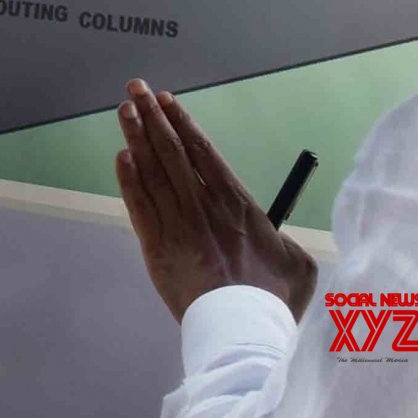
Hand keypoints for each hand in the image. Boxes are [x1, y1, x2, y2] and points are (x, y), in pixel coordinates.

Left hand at [114, 79, 317, 323]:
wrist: (242, 329)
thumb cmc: (273, 299)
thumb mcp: (296, 263)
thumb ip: (282, 240)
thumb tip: (274, 233)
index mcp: (237, 203)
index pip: (203, 152)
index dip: (183, 123)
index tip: (167, 102)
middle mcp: (203, 206)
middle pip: (172, 151)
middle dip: (153, 116)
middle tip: (136, 88)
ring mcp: (177, 224)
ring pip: (152, 171)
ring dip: (136, 136)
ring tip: (124, 109)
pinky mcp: (156, 246)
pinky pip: (139, 205)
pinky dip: (128, 179)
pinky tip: (121, 156)